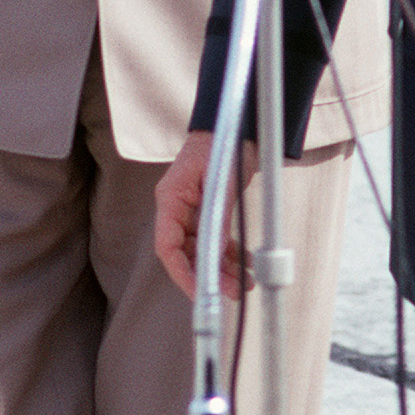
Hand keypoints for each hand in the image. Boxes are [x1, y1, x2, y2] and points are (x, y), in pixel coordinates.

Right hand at [153, 130, 253, 298]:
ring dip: (223, 268)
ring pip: (202, 250)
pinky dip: (230, 253)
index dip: (182, 273)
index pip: (167, 247)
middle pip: (186, 253)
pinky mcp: (208, 210)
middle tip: (232, 292)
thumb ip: (217, 219)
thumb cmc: (224, 143)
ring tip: (245, 283)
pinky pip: (215, 239)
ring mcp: (192, 210)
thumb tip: (215, 256)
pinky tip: (247, 264)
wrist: (235, 122)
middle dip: (209, 275)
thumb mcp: (223, 182)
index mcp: (170, 199)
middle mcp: (177, 208)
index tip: (203, 292)